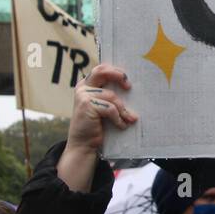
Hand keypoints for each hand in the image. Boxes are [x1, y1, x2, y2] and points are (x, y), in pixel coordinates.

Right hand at [58, 64, 136, 190]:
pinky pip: (110, 108)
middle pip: (102, 71)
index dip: (116, 71)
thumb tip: (131, 87)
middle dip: (118, 76)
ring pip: (111, 96)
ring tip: (129, 119)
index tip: (128, 80)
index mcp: (87, 84)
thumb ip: (111, 95)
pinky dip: (118, 118)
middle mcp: (83, 87)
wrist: (84, 144)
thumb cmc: (98, 125)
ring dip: (123, 110)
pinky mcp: (86, 105)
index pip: (102, 69)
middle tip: (129, 86)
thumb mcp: (104, 106)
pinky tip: (121, 125)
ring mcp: (83, 95)